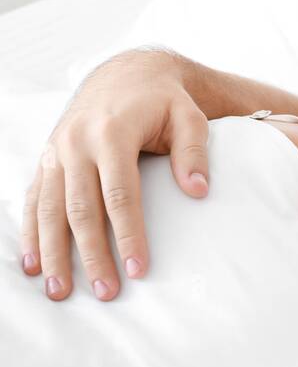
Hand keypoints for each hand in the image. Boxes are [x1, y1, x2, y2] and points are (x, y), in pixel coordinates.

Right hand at [20, 49, 210, 300]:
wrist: (127, 74)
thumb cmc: (165, 101)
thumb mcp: (189, 117)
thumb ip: (194, 152)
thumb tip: (198, 192)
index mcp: (111, 134)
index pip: (120, 194)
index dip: (128, 234)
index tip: (139, 270)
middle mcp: (76, 143)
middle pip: (80, 208)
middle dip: (90, 253)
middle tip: (105, 293)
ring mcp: (56, 151)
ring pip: (48, 209)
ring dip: (53, 252)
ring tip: (59, 291)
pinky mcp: (47, 159)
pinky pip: (32, 199)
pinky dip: (30, 232)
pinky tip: (32, 264)